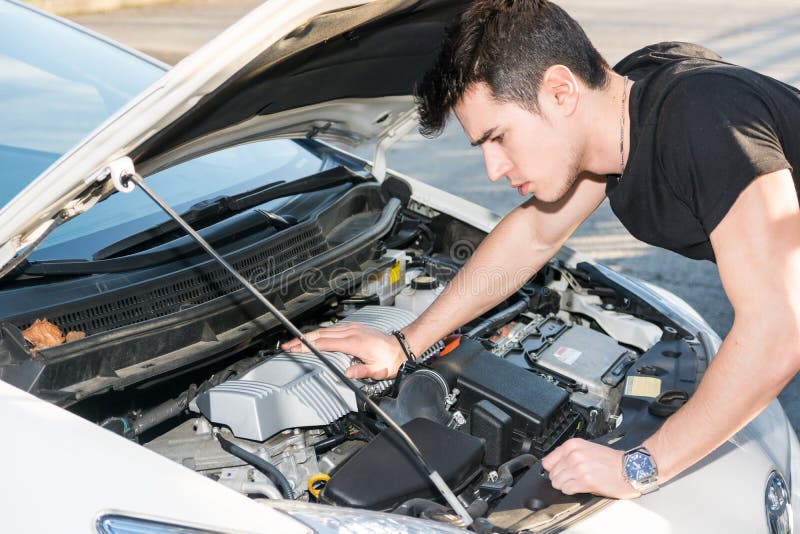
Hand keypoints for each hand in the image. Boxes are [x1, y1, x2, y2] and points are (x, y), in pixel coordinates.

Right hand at [280, 322, 405, 378]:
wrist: (400, 348)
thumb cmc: (390, 359)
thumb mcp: (377, 370)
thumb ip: (361, 371)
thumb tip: (348, 373)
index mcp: (353, 342)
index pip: (324, 343)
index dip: (308, 346)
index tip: (295, 349)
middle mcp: (351, 332)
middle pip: (320, 334)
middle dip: (302, 339)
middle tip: (287, 345)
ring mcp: (352, 328)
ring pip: (325, 330)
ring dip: (309, 335)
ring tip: (295, 342)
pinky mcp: (353, 328)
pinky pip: (332, 330)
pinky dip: (320, 333)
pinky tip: (314, 337)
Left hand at [541, 438, 639, 498]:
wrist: (628, 468)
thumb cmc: (610, 460)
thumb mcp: (586, 449)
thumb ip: (568, 454)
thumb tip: (552, 464)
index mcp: (572, 445)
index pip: (547, 461)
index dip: (553, 469)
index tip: (559, 471)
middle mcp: (573, 455)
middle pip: (552, 474)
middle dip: (560, 478)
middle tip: (572, 478)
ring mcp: (578, 468)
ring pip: (557, 483)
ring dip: (565, 485)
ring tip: (577, 482)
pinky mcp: (585, 481)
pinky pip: (566, 489)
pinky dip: (571, 491)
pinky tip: (580, 487)